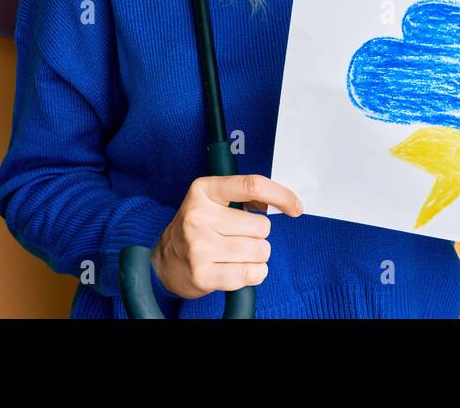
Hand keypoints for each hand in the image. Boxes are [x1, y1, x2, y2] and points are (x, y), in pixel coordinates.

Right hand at [151, 175, 303, 298]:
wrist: (164, 262)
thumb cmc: (197, 229)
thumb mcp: (212, 201)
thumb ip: (244, 197)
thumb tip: (284, 202)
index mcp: (203, 191)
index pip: (251, 186)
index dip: (280, 195)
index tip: (295, 206)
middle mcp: (199, 216)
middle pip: (261, 226)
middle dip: (260, 235)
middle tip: (240, 237)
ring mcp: (199, 247)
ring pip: (260, 251)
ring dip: (257, 256)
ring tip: (238, 255)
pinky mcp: (203, 274)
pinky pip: (251, 274)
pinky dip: (254, 273)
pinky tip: (239, 269)